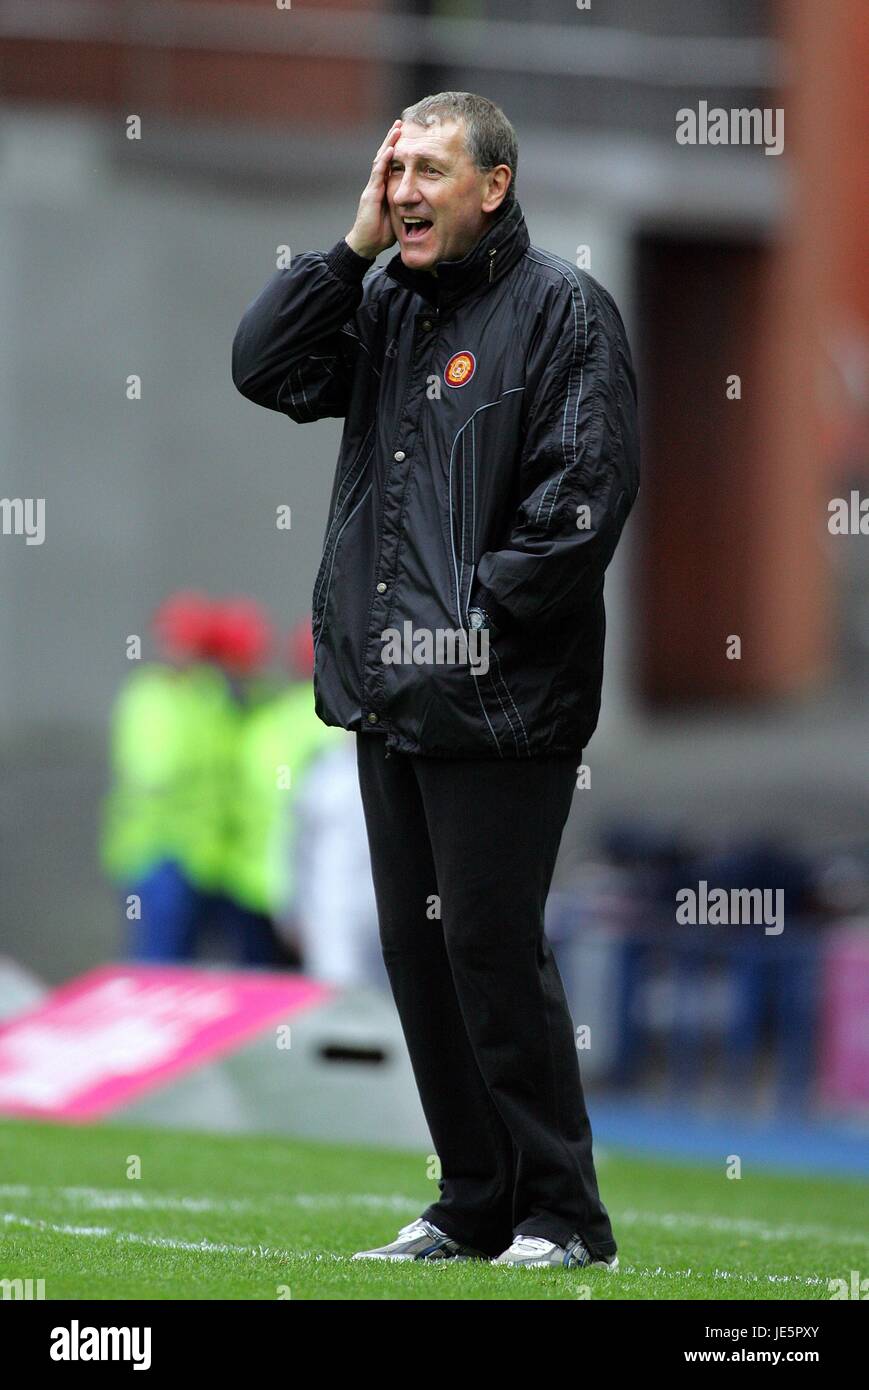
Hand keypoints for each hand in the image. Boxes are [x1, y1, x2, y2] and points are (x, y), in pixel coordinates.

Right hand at [345, 120, 401, 259]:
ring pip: (380, 160)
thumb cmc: (381, 232)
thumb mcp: (398, 215)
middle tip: (401, 123)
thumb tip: (420, 200)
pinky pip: (377, 174)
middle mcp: (376, 184)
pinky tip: (389, 150)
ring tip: (396, 129)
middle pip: (384, 157)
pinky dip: (383, 161)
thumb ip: (406, 205)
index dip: (397, 149)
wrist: (366, 245)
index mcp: (383, 187)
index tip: (406, 135)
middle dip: (392, 140)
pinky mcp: (370, 194)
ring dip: (388, 144)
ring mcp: (372, 187)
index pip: (390, 163)